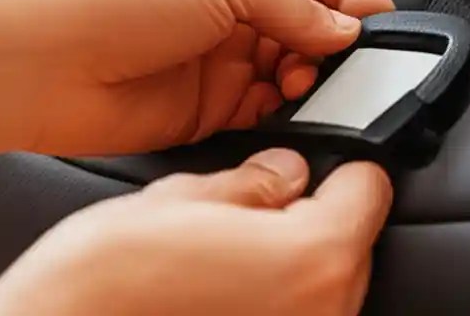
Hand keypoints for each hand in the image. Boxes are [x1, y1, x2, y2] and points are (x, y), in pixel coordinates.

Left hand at [0, 0, 395, 155]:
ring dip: (310, 77)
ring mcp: (214, 48)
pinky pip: (264, 109)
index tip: (377, 20)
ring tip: (309, 85)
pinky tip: (286, 109)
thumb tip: (343, 28)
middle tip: (346, 61)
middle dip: (333, 39)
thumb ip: (296, 2)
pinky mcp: (203, 102)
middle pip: (308, 16)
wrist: (35, 58)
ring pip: (290, 65)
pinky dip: (283, 112)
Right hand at [0, 150, 392, 315]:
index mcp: (310, 258)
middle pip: (353, 245)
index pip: (370, 190)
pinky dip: (274, 308)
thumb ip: (251, 183)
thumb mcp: (177, 200)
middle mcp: (322, 313)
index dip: (342, 168)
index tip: (318, 167)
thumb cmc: (99, 288)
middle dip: (314, 221)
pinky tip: (222, 300)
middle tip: (254, 214)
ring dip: (293, 271)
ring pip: (328, 290)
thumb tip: (284, 173)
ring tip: (225, 263)